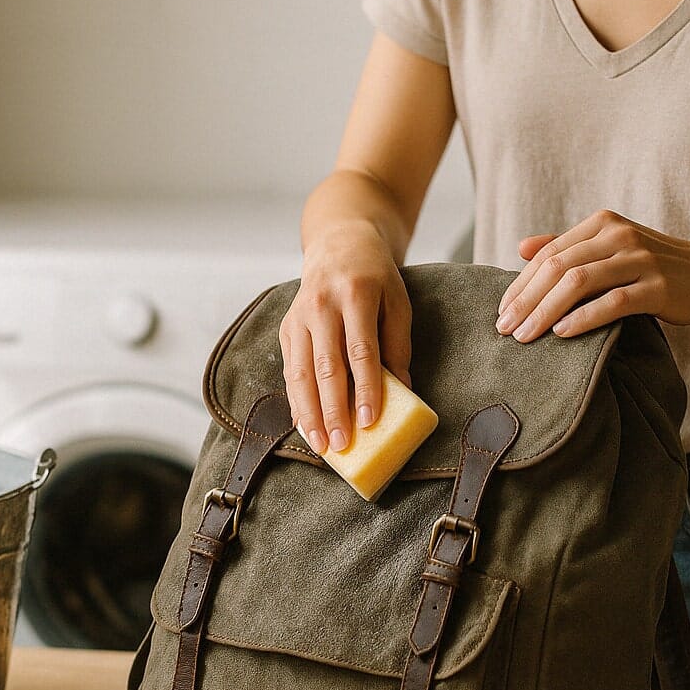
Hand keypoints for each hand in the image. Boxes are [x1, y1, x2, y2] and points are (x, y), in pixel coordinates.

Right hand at [279, 233, 411, 454]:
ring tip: (320, 444)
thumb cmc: (375, 278)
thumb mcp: (397, 302)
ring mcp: (299, 317)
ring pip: (301, 373)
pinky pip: (291, 370)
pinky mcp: (287, 328)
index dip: (366, 388)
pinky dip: (297, 401)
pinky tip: (305, 425)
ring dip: (310, 412)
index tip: (369, 421)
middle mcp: (321, 306)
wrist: (338, 246)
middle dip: (333, 410)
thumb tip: (402, 391)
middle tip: (341, 444)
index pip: (360, 351)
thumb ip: (397, 345)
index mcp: (355, 295)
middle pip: (326, 366)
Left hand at [494, 209, 689, 341]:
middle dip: (526, 300)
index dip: (520, 284)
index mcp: (603, 224)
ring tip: (526, 336)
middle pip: (558, 267)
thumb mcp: (611, 249)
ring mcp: (640, 259)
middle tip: (504, 329)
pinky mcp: (658, 287)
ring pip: (579, 283)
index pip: (549, 254)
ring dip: (546, 311)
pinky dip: (583, 318)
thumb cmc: (653, 267)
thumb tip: (521, 247)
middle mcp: (619, 235)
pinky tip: (562, 334)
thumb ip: (568, 247)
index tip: (501, 311)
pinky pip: (612, 303)